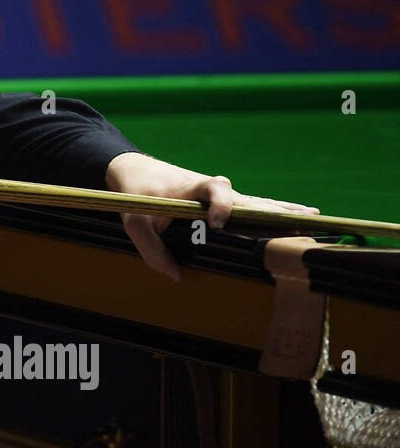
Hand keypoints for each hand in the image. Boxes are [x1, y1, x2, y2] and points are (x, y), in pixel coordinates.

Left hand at [104, 152, 319, 282]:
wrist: (135, 171)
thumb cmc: (135, 196)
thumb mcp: (134, 224)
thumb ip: (152, 251)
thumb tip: (177, 276)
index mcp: (192, 189)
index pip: (213, 189)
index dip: (219, 204)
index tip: (218, 221)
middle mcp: (212, 189)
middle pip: (247, 199)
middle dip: (272, 211)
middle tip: (300, 221)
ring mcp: (221, 195)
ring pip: (256, 202)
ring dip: (283, 210)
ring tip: (313, 218)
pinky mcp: (224, 200)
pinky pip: (252, 206)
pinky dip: (275, 211)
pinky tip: (301, 215)